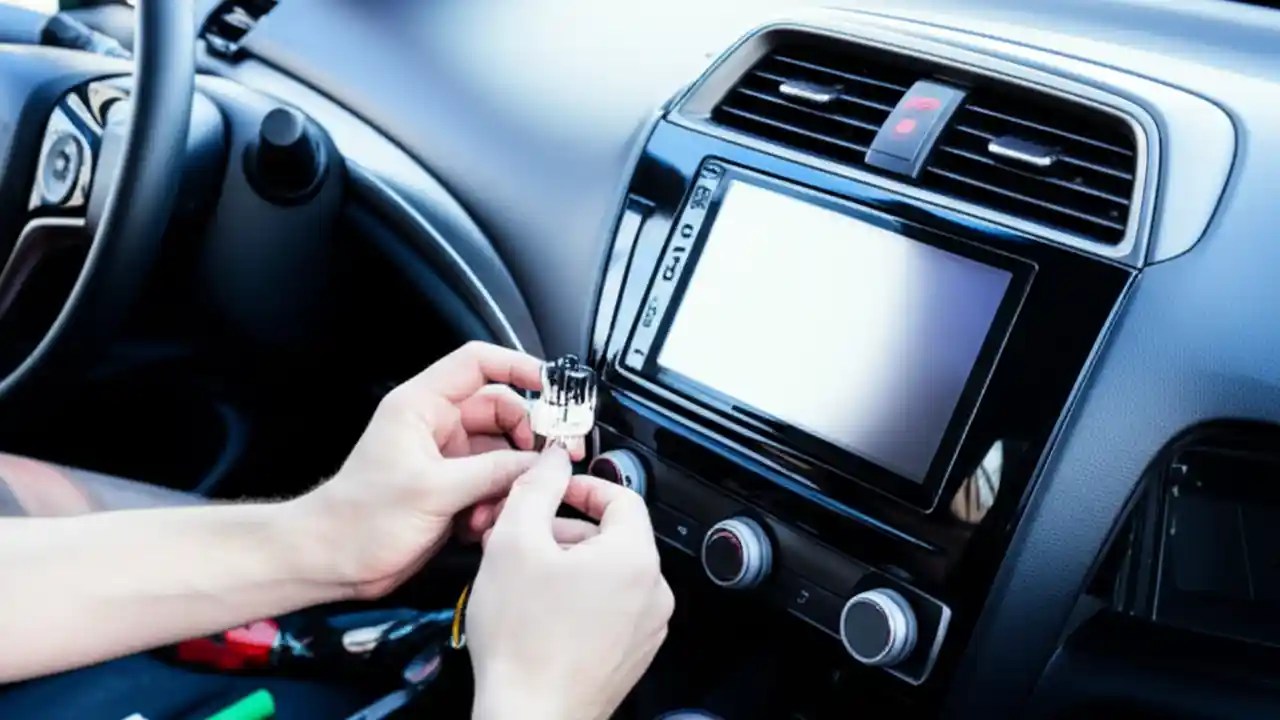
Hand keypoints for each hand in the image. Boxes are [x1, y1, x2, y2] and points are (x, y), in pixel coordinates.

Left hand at [294, 341, 551, 598]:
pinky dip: (498, 502)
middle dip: (527, 438)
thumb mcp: (433, 490)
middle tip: (551, 461)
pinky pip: (494, 483)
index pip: (479, 363)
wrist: (333, 562)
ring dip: (511, 480)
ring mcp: (448, 457)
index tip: (555, 387)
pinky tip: (482, 525)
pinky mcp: (454, 488)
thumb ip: (492, 472)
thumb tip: (542, 462)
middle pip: (503, 411)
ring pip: (503, 452)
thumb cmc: (360, 519)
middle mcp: (437, 425)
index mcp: (422, 406)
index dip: (519, 367)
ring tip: (500, 507)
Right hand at [467, 447, 673, 719]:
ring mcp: (644, 628)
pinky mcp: (629, 656)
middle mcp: (652, 592)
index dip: (581, 486)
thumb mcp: (515, 541)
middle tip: (520, 538)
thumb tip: (552, 460)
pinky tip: (536, 612)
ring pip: (606, 574)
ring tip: (521, 578)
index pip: (621, 497)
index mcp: (635, 557)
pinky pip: (606, 608)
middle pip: (610, 537)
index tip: (553, 489)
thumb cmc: (523, 643)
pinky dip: (575, 599)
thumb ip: (537, 488)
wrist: (528, 717)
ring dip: (565, 565)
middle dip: (561, 530)